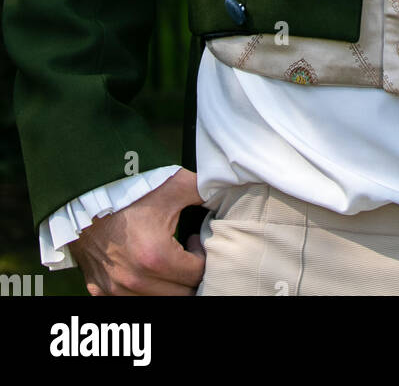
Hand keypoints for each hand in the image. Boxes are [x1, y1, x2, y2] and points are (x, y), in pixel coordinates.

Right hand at [71, 168, 205, 295]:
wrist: (84, 196)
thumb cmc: (131, 191)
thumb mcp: (173, 185)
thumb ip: (205, 190)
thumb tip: (226, 190)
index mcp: (156, 257)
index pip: (196, 275)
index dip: (202, 256)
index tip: (193, 240)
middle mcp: (135, 280)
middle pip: (181, 294)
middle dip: (189, 275)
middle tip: (185, 253)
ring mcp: (116, 290)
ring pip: (159, 302)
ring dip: (168, 284)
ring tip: (166, 259)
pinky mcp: (101, 293)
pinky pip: (133, 302)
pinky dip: (145, 290)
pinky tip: (146, 267)